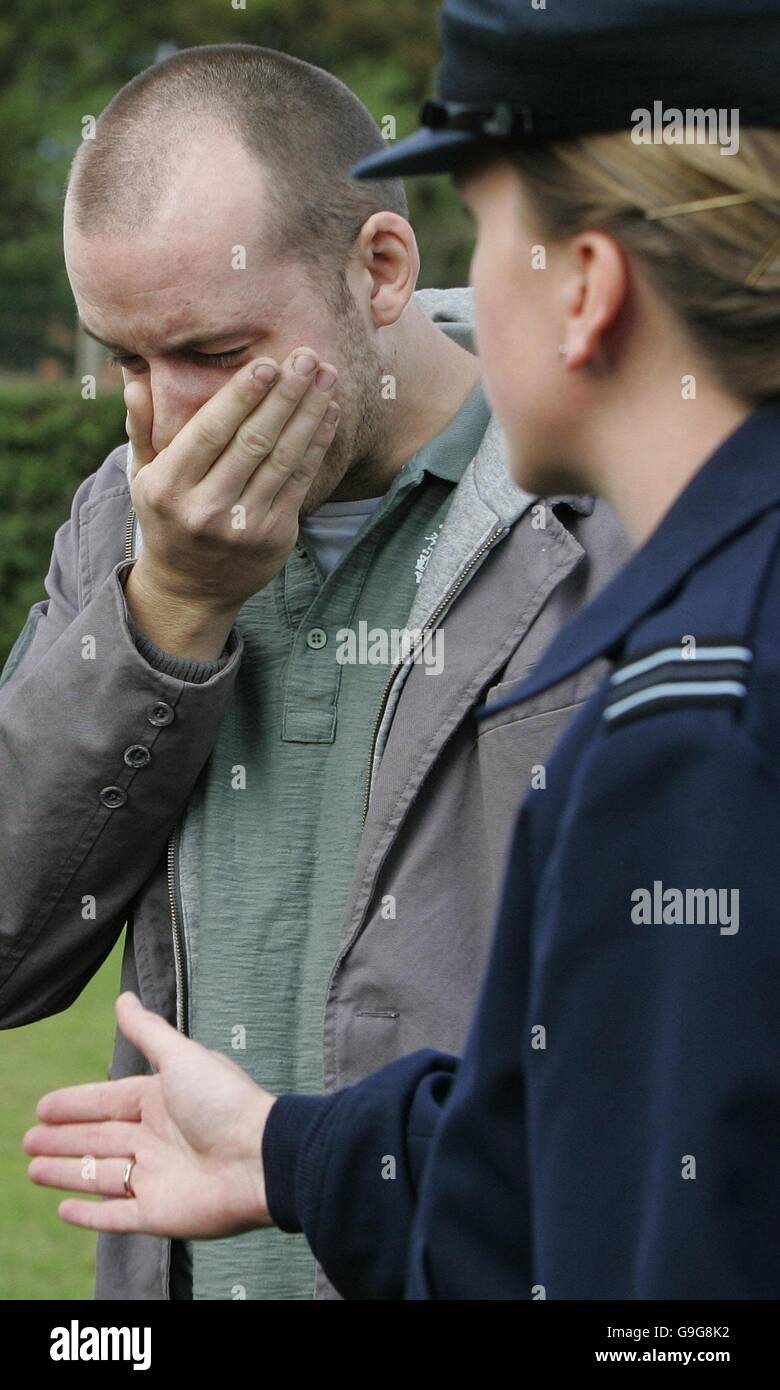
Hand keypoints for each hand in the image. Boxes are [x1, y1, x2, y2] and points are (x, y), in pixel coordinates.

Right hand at [23, 992, 276, 1237]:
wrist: (261, 1159)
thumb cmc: (224, 1102)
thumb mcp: (180, 1057)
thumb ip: (148, 1032)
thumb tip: (123, 997)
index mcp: (161, 1102)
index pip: (108, 1102)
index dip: (75, 1104)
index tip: (43, 1107)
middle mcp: (157, 1140)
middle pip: (99, 1139)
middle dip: (64, 1140)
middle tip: (28, 1140)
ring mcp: (156, 1179)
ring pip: (100, 1175)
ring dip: (67, 1173)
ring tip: (33, 1169)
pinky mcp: (158, 1214)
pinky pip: (115, 1215)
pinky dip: (90, 1214)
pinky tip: (65, 1208)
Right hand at [125, 346, 338, 618]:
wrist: (190, 588)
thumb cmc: (167, 517)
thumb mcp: (142, 477)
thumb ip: (141, 429)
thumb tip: (135, 382)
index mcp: (168, 487)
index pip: (210, 432)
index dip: (242, 396)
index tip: (267, 363)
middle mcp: (206, 508)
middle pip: (254, 441)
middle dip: (285, 395)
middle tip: (308, 357)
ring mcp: (244, 526)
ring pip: (284, 459)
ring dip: (310, 413)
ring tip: (327, 376)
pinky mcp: (275, 537)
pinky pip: (301, 481)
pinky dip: (317, 444)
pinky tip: (329, 413)